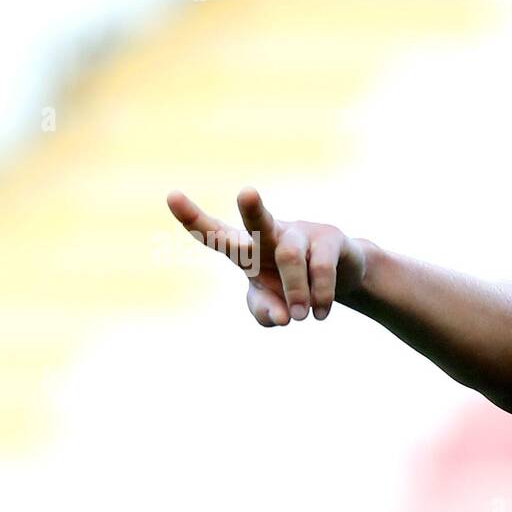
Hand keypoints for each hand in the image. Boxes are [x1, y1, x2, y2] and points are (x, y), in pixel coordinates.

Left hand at [166, 187, 366, 325]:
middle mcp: (269, 235)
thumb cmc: (291, 288)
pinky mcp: (329, 239)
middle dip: (251, 209)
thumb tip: (284, 317)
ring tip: (299, 317)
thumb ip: (265, 312)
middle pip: (257, 221)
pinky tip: (320, 314)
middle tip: (247, 193)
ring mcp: (301, 233)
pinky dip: (320, 295)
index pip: (215, 234)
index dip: (193, 217)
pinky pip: (320, 268)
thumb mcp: (270, 306)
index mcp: (245, 248)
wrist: (340, 275)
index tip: (171, 195)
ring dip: (295, 291)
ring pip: (290, 257)